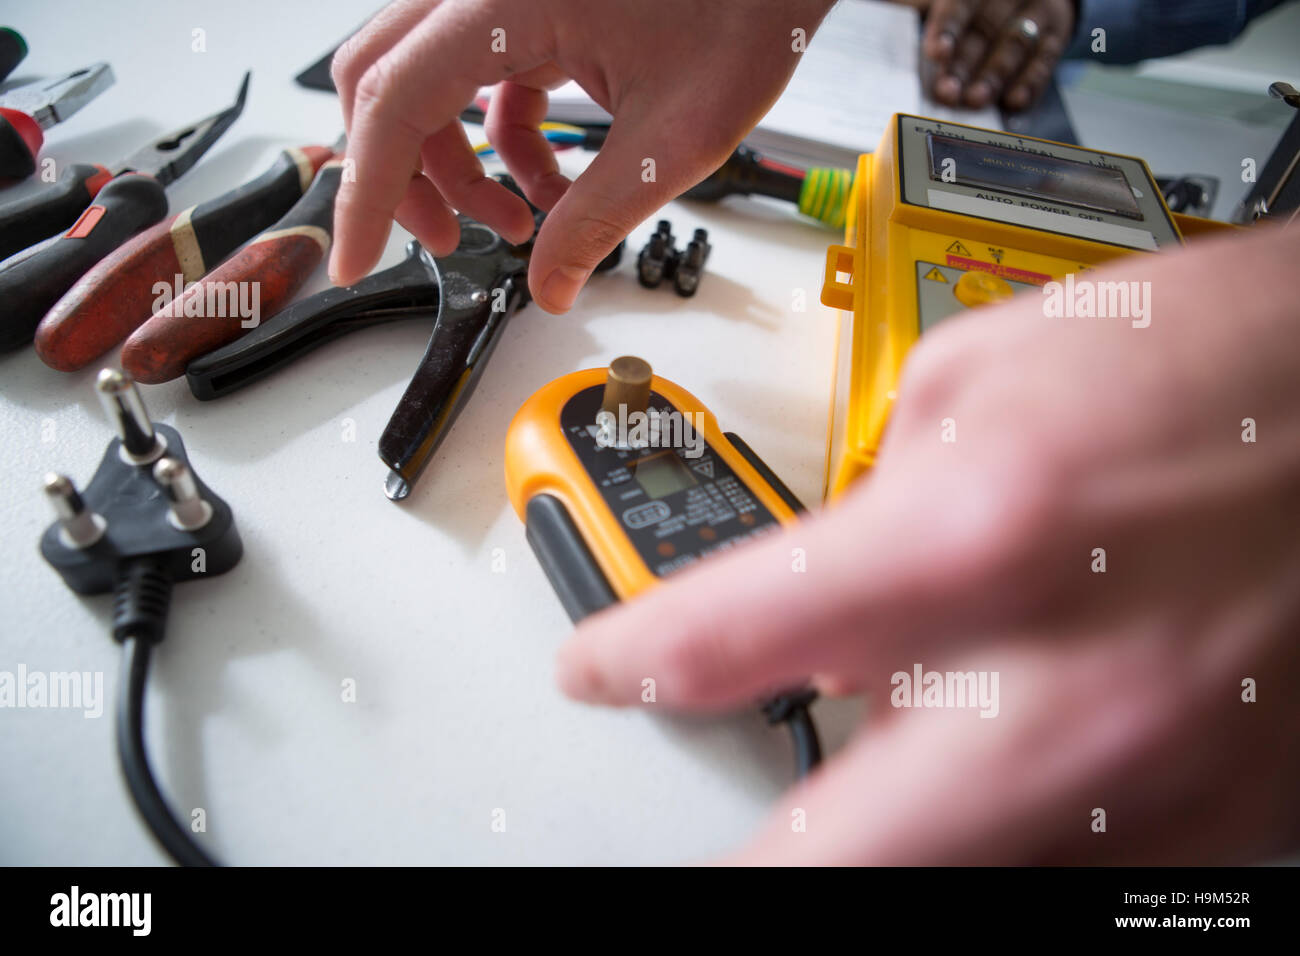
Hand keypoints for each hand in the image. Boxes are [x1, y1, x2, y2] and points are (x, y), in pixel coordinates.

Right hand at [329, 0, 835, 311]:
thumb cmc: (745, 8)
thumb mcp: (671, 141)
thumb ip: (597, 220)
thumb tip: (553, 287)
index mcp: (503, 2)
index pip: (390, 100)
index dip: (366, 193)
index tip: (353, 259)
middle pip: (383, 85)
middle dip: (405, 178)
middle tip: (449, 241)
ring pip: (425, 82)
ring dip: (454, 163)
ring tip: (518, 220)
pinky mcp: (527, 4)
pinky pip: (478, 77)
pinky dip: (497, 137)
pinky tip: (549, 181)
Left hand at [556, 225, 1299, 863]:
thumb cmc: (1204, 365)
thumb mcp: (978, 382)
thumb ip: (867, 516)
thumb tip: (818, 630)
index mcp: (981, 533)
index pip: (732, 640)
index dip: (634, 663)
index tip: (604, 673)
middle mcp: (1070, 679)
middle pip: (831, 856)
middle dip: (745, 859)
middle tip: (707, 840)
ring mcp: (1158, 772)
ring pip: (951, 880)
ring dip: (875, 842)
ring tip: (843, 794)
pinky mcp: (1227, 811)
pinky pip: (1067, 869)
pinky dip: (994, 836)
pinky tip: (986, 775)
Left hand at [923, 0, 1075, 110]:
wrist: (1031, 0)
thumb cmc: (979, 9)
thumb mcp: (956, 8)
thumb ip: (935, 21)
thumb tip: (898, 17)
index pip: (961, 5)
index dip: (947, 29)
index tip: (936, 54)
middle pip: (985, 31)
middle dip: (964, 65)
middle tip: (948, 92)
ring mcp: (1037, 14)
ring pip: (1014, 45)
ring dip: (994, 76)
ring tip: (975, 99)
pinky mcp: (1055, 36)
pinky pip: (1044, 60)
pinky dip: (1029, 83)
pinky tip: (1013, 101)